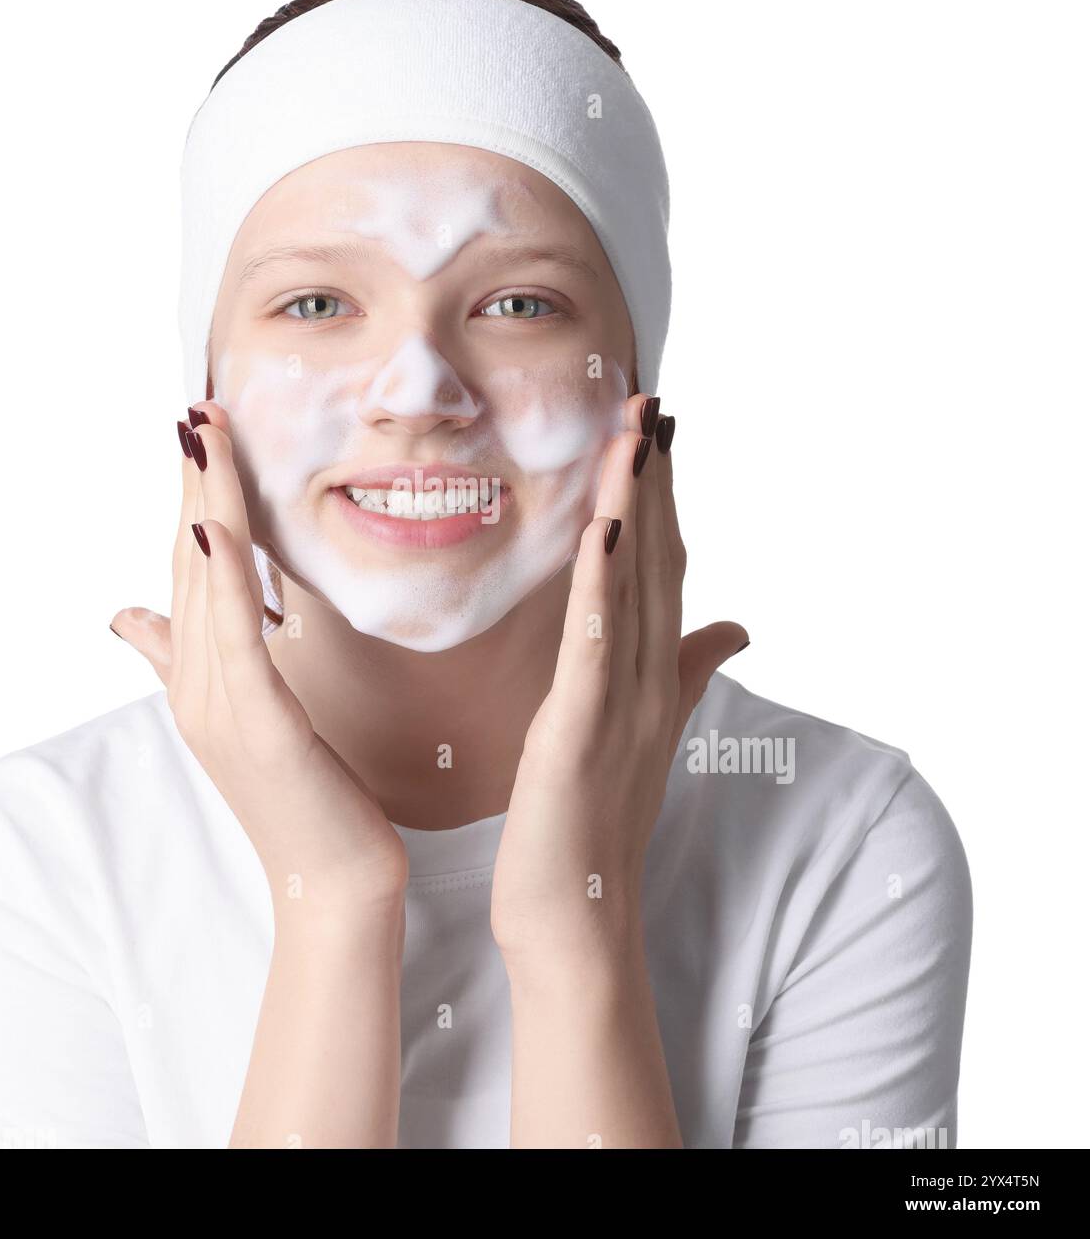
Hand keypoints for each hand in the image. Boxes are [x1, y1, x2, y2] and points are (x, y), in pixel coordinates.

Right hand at [112, 401, 408, 922]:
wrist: (329, 884)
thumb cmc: (302, 801)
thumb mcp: (245, 720)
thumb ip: (184, 664)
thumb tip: (127, 616)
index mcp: (198, 680)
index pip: (189, 572)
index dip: (190, 500)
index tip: (196, 436)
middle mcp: (197, 685)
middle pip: (188, 564)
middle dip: (193, 482)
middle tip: (194, 408)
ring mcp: (219, 705)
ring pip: (206, 584)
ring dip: (204, 502)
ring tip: (202, 432)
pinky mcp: (257, 723)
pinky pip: (234, 636)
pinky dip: (221, 577)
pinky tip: (215, 523)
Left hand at [490, 396, 747, 970]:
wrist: (575, 912)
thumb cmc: (597, 820)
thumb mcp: (646, 732)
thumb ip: (689, 672)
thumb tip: (736, 625)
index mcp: (654, 673)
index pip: (665, 567)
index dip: (664, 496)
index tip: (657, 430)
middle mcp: (650, 677)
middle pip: (659, 560)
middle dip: (654, 479)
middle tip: (652, 401)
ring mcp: (624, 701)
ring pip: (633, 586)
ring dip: (634, 506)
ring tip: (633, 436)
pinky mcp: (584, 727)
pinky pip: (597, 642)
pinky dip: (603, 581)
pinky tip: (605, 527)